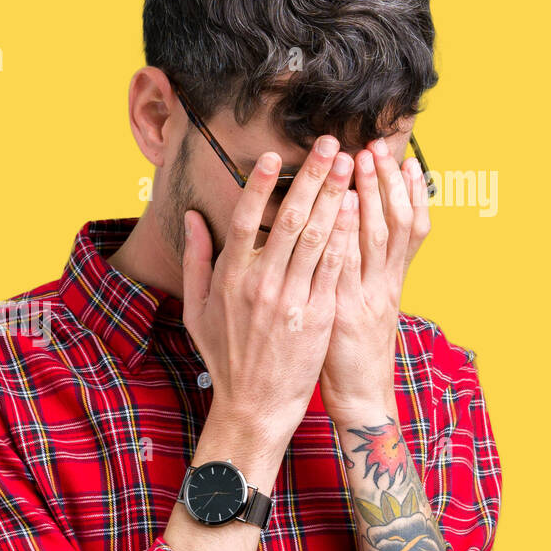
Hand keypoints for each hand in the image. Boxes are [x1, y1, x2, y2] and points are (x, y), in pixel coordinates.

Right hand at [183, 136, 358, 454]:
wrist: (254, 404)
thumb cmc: (225, 355)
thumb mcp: (196, 309)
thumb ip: (196, 260)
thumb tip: (193, 217)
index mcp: (229, 278)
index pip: (245, 219)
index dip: (261, 185)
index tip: (277, 156)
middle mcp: (260, 284)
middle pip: (289, 219)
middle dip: (313, 178)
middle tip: (330, 146)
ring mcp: (291, 300)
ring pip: (318, 238)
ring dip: (336, 197)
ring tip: (352, 167)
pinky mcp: (317, 315)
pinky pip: (334, 267)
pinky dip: (346, 235)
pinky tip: (357, 210)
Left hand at [319, 138, 429, 416]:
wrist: (361, 400)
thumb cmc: (353, 355)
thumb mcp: (364, 309)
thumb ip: (362, 275)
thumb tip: (353, 240)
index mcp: (390, 282)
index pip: (407, 228)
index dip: (407, 193)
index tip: (401, 158)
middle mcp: (385, 284)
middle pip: (392, 223)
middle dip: (385, 182)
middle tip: (378, 145)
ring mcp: (367, 296)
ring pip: (375, 238)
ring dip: (369, 196)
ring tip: (362, 161)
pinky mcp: (344, 312)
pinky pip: (346, 266)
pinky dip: (346, 235)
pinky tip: (340, 208)